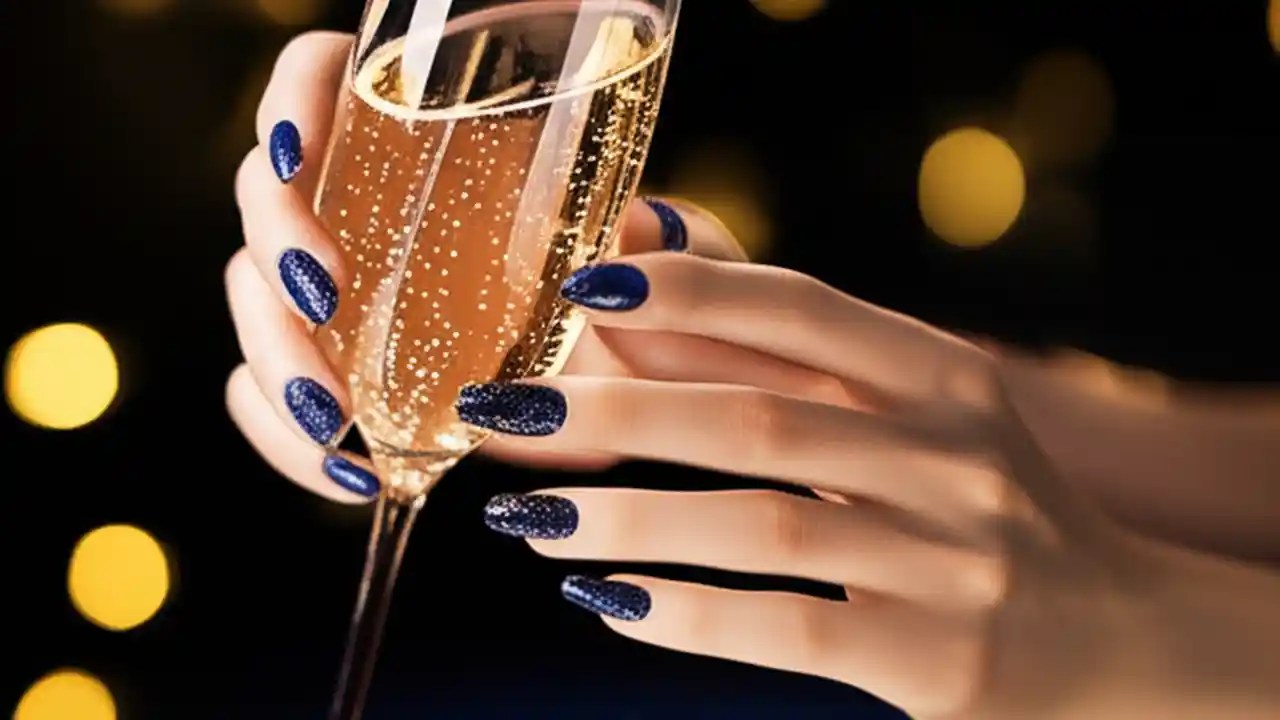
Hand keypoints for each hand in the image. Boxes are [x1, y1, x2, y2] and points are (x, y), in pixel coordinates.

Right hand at [223, 32, 749, 500]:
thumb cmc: (648, 297)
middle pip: (268, 194)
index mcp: (428, 135)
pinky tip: (347, 475)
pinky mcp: (337, 369)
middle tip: (322, 301)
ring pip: (254, 298)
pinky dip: (281, 436)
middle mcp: (368, 201)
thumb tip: (639, 231)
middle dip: (276, 246)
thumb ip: (668, 244)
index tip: (303, 155)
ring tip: (332, 419)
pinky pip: (267, 392)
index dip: (291, 101)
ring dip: (273, 356)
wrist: (634, 384)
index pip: (323, 80)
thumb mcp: (672, 267)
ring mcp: (341, 288)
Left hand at [464, 216, 1279, 716]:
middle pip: (754, 416)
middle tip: (508, 412)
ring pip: (755, 525)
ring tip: (529, 520)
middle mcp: (954, 458)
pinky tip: (607, 601)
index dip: (688, 291)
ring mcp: (951, 562)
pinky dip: (681, 612)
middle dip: (615, 410)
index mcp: (945, 378)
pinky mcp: (935, 659)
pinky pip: (781, 629)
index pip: (802, 307)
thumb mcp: (915, 418)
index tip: (581, 288)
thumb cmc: (979, 506)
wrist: (1116, 633)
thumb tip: (634, 308)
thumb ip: (791, 365)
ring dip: (624, 517)